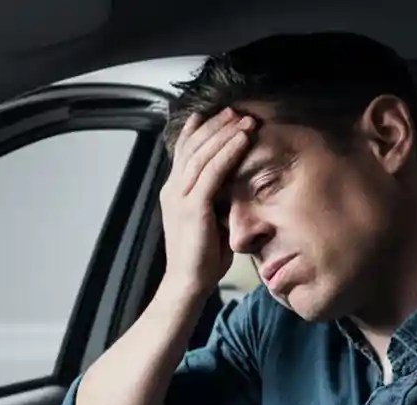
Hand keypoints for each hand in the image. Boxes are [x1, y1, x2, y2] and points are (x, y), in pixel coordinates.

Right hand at [158, 107, 255, 296]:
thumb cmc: (201, 257)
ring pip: (202, 154)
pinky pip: (213, 171)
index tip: (217, 114)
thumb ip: (214, 198)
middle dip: (215, 125)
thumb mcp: (208, 219)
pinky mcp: (193, 207)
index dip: (198, 129)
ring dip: (225, 133)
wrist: (187, 282)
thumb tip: (234, 183)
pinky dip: (229, 151)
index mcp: (173, 192)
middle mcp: (172, 189)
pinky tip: (243, 138)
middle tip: (236, 110)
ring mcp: (180, 197)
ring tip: (244, 119)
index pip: (183, 151)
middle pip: (192, 146)